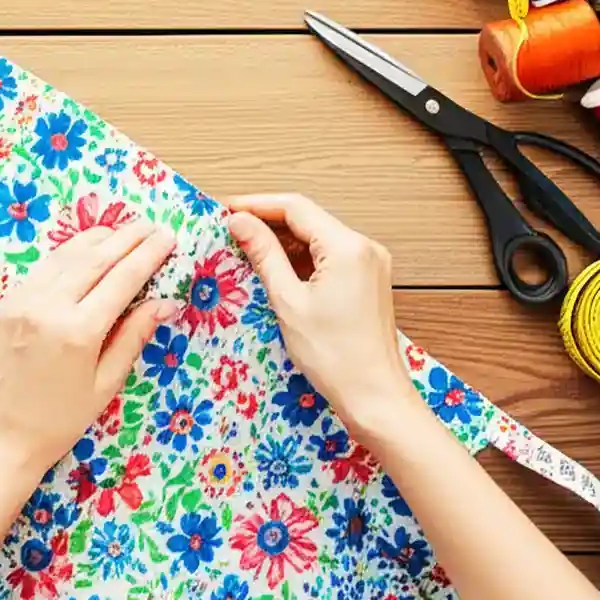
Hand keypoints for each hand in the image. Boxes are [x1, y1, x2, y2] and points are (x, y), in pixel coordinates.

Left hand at [0, 221, 177, 479]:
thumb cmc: (58, 422)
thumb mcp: (104, 385)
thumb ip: (132, 337)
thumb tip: (164, 303)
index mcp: (77, 331)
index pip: (121, 279)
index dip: (147, 255)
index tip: (167, 238)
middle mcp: (47, 307)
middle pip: (95, 258)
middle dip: (127, 238)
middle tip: (151, 226)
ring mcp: (22, 302)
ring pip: (66, 256)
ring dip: (97, 239)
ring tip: (123, 231)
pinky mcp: (6, 305)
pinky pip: (43, 268)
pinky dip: (68, 253)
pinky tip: (84, 250)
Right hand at [225, 194, 416, 431]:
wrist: (374, 395)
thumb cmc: (334, 355)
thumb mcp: (288, 301)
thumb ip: (264, 255)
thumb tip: (239, 222)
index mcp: (348, 247)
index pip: (295, 207)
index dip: (256, 204)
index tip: (225, 209)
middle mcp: (365, 247)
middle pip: (308, 219)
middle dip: (268, 221)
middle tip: (230, 229)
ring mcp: (370, 263)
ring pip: (318, 237)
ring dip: (283, 241)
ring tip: (246, 249)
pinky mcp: (368, 279)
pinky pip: (330, 256)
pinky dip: (301, 258)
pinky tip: (276, 268)